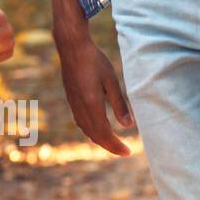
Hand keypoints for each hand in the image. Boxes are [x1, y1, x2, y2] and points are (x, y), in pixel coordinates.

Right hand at [56, 31, 133, 156]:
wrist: (72, 47)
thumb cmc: (94, 61)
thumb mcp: (112, 81)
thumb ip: (119, 104)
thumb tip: (128, 126)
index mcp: (92, 104)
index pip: (105, 133)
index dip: (116, 145)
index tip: (128, 152)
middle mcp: (80, 108)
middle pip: (95, 135)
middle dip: (109, 146)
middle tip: (124, 151)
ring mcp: (74, 104)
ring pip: (86, 130)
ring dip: (100, 139)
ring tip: (112, 143)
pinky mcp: (71, 99)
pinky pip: (80, 122)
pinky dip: (91, 130)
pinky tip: (97, 128)